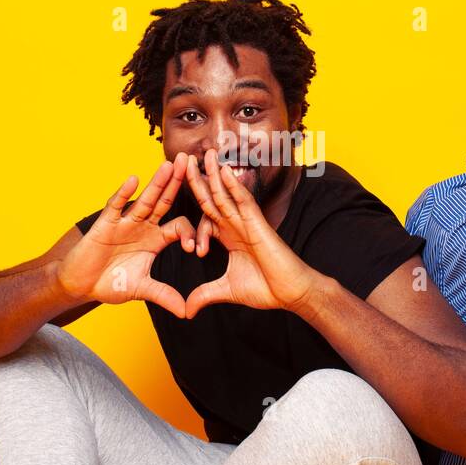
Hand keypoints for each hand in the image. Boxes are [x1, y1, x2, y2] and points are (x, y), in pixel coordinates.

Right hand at [55, 155, 197, 318]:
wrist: (80, 284)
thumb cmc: (110, 283)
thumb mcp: (142, 289)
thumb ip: (164, 296)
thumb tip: (187, 312)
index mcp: (155, 240)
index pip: (179, 226)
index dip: (189, 233)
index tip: (192, 248)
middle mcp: (143, 226)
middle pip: (165, 202)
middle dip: (178, 184)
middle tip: (193, 165)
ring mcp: (125, 222)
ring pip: (145, 199)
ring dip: (157, 182)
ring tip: (170, 165)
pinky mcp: (105, 223)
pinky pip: (116, 205)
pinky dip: (124, 193)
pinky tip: (134, 180)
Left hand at [182, 147, 319, 317]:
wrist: (290, 293)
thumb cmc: (266, 289)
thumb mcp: (226, 290)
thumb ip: (205, 295)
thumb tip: (186, 310)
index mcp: (228, 237)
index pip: (205, 215)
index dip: (190, 202)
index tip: (175, 192)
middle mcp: (236, 225)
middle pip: (212, 197)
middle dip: (198, 179)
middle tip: (184, 159)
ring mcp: (247, 223)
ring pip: (226, 194)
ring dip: (213, 174)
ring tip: (203, 154)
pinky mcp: (258, 224)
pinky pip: (243, 201)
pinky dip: (233, 186)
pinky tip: (223, 170)